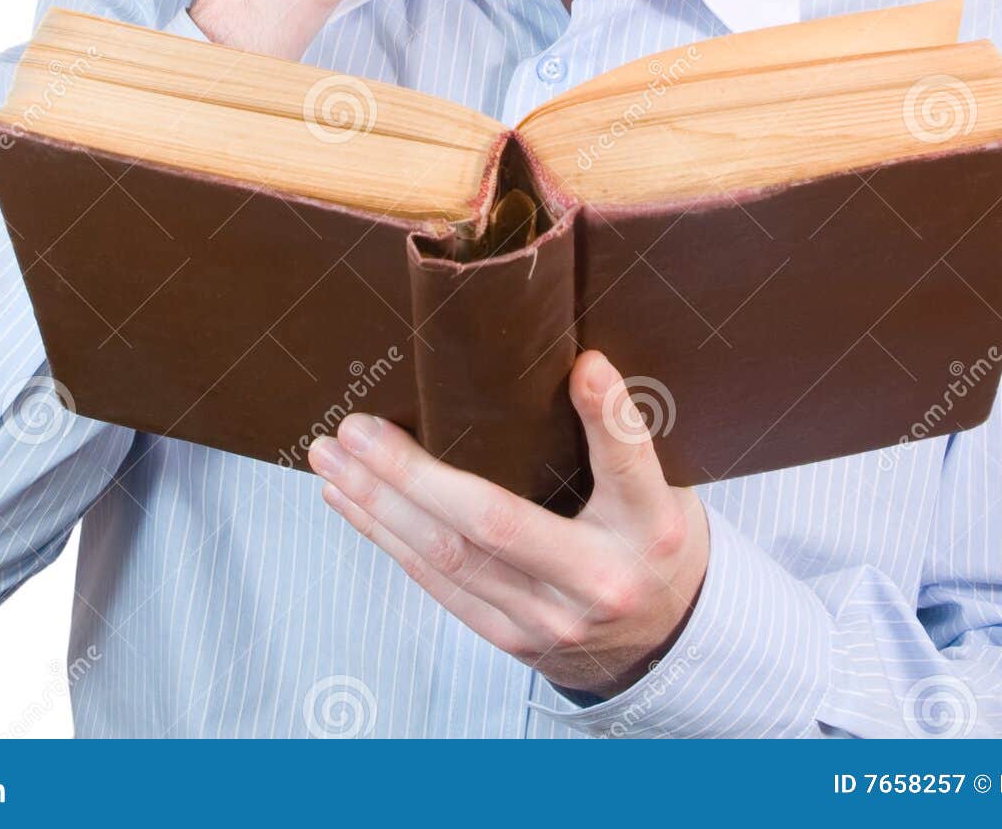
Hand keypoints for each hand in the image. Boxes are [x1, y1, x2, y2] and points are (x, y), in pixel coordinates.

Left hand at [305, 350, 710, 697]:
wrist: (668, 642)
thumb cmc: (653, 541)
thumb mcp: (662, 484)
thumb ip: (619, 438)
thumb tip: (576, 359)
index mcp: (651, 526)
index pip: (630, 464)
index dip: (608, 415)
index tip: (586, 366)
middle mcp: (599, 580)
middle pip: (496, 523)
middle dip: (413, 474)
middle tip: (358, 428)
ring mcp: (549, 618)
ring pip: (448, 557)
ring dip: (378, 503)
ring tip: (334, 457)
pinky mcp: (511, 638)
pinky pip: (439, 584)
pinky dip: (389, 538)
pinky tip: (352, 502)